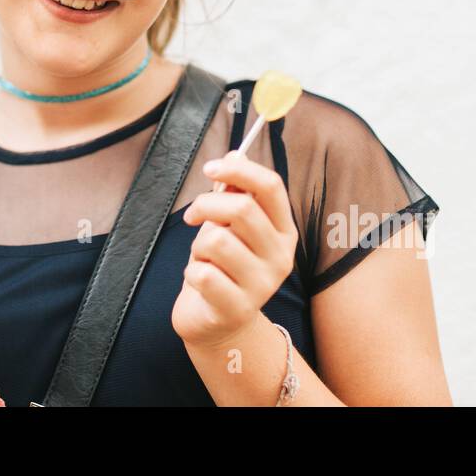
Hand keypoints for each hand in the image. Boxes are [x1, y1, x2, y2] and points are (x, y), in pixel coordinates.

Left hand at [172, 150, 297, 348]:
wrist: (218, 322)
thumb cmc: (223, 266)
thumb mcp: (230, 226)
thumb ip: (233, 193)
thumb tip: (235, 153)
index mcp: (284, 230)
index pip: (271, 186)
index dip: (238, 169)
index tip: (210, 167)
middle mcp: (281, 256)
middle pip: (242, 208)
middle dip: (206, 205)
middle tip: (192, 216)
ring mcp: (263, 285)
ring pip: (217, 240)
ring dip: (198, 245)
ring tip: (202, 258)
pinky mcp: (238, 308)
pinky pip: (203, 274)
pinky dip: (191, 272)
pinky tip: (200, 282)